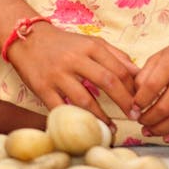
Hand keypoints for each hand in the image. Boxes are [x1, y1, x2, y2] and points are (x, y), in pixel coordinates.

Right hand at [8, 23, 138, 126]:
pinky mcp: (42, 88)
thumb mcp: (91, 42)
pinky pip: (61, 109)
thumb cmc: (65, 43)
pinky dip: (74, 120)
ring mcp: (58, 75)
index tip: (140, 101)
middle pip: (106, 82)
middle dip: (124, 101)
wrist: (28, 39)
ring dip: (101, 117)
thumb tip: (138, 74)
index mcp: (90, 47)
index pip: (118, 69)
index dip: (132, 88)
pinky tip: (84, 128)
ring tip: (111, 129)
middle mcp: (75, 59)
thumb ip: (116, 56)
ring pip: (84, 99)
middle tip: (134, 116)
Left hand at [131, 32, 168, 142]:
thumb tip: (134, 101)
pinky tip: (168, 137)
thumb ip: (145, 75)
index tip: (133, 108)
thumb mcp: (161, 56)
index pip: (152, 86)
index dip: (139, 101)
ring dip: (161, 130)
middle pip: (165, 107)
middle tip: (140, 121)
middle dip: (148, 119)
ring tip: (149, 130)